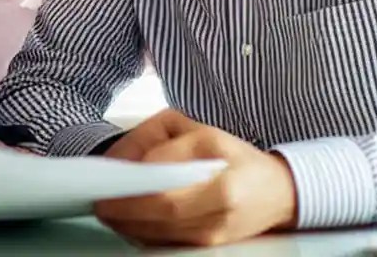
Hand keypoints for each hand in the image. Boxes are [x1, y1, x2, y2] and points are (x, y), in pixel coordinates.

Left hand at [94, 109, 297, 247]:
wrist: (277, 191)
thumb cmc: (233, 156)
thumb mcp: (198, 131)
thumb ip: (156, 138)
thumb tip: (122, 161)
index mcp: (219, 169)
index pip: (167, 180)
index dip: (133, 187)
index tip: (107, 184)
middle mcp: (220, 203)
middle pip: (161, 212)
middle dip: (123, 209)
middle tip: (99, 203)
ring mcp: (216, 230)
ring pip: (161, 232)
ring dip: (128, 224)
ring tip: (108, 211)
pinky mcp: (211, 245)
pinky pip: (168, 241)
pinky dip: (143, 233)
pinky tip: (129, 222)